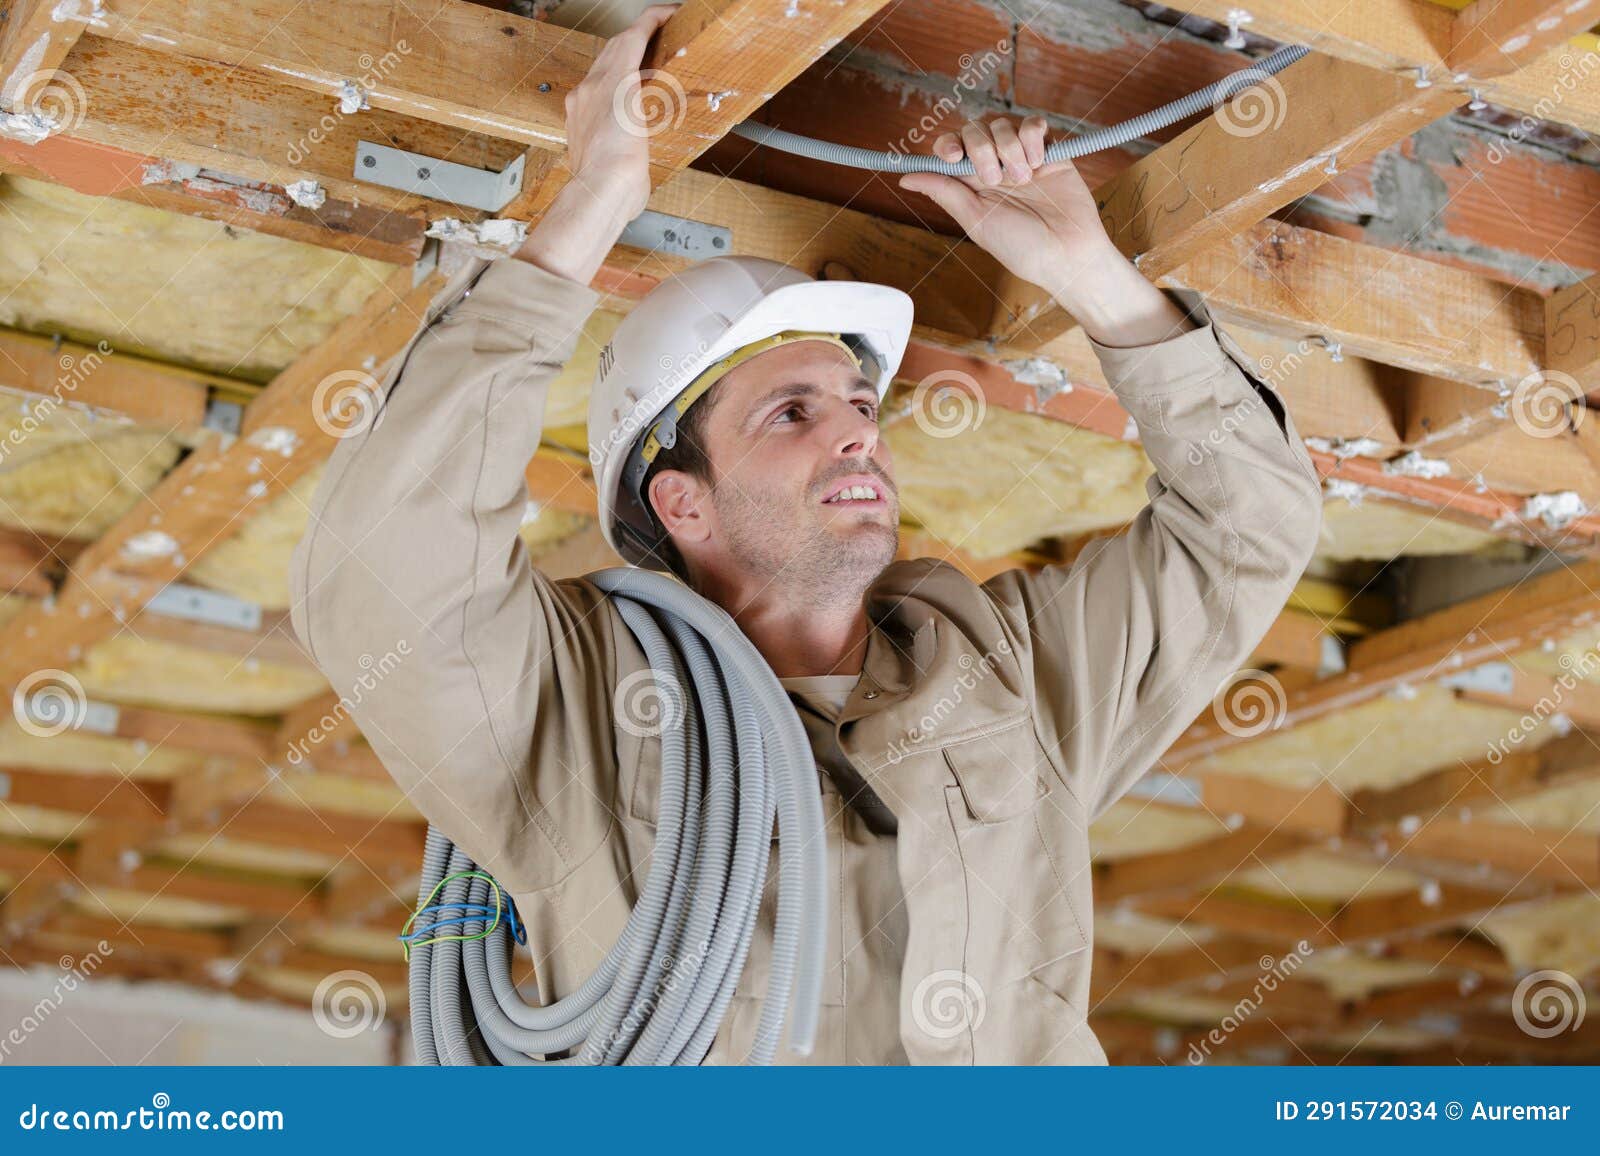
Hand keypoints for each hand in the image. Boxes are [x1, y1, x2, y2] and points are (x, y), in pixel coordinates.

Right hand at [517, 4, 678, 283]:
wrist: (601, 190)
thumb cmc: (609, 197)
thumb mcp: (616, 184)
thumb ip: (624, 178)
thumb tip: (634, 194)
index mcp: (581, 122)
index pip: (598, 88)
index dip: (614, 77)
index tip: (634, 78)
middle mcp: (583, 97)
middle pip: (606, 60)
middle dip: (629, 49)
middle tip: (653, 42)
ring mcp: (596, 85)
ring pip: (619, 45)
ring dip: (641, 34)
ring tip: (663, 26)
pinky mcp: (618, 77)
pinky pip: (636, 37)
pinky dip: (652, 22)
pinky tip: (668, 15)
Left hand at [898, 116, 1187, 345]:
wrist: (1068, 253)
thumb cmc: (1022, 247)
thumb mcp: (976, 221)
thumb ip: (944, 193)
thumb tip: (904, 178)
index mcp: (971, 184)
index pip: (950, 148)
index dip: (948, 144)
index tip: (955, 157)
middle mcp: (994, 166)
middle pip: (974, 130)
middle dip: (982, 149)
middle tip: (996, 179)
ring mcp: (1021, 156)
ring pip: (1003, 124)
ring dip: (1009, 148)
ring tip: (1024, 178)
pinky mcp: (1049, 150)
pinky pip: (1034, 123)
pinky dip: (1032, 136)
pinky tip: (1039, 162)